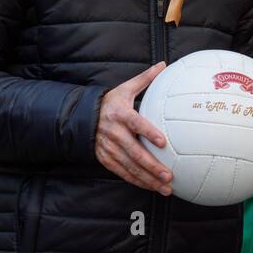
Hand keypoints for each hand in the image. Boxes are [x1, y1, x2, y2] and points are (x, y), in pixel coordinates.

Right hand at [95, 61, 173, 195]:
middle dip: (152, 166)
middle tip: (169, 175)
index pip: (136, 124)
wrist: (83, 117)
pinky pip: (123, 173)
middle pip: (134, 152)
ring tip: (166, 187)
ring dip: (148, 179)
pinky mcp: (106, 159)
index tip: (163, 142)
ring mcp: (109, 148)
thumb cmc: (111, 102)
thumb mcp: (125, 89)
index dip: (149, 133)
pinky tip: (152, 187)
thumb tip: (163, 64)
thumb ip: (145, 79)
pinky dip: (137, 181)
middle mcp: (114, 133)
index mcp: (120, 114)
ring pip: (130, 167)